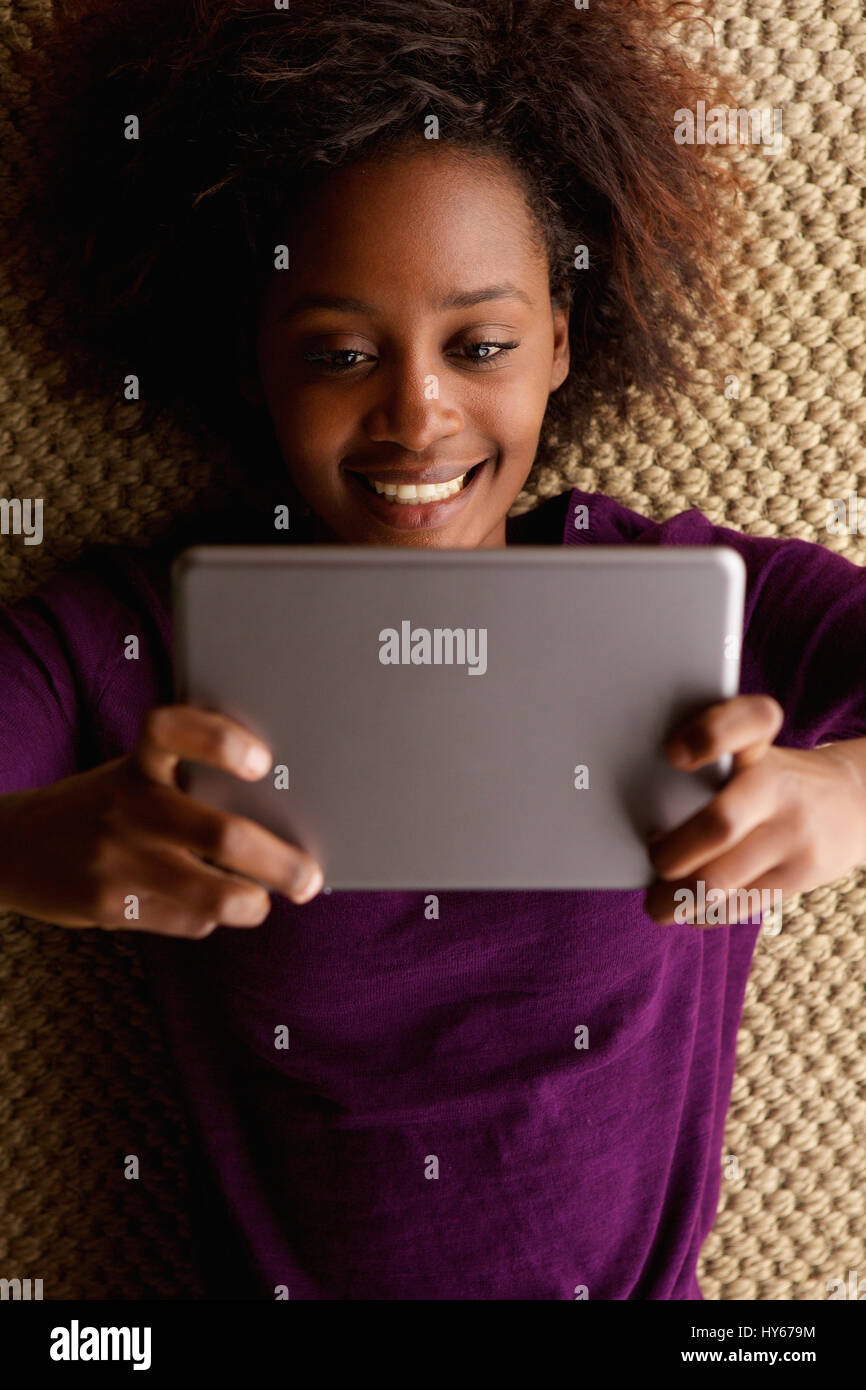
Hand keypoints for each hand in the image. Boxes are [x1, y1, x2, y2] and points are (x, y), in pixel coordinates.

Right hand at [0, 704, 323, 937]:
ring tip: (263, 901)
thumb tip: (281, 814)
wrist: (13, 847)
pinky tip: (203, 907)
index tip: (263, 763)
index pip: (172, 732)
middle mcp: (128, 807)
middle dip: (280, 863)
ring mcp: (117, 860)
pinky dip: (206, 918)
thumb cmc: (105, 805)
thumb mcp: (136, 775)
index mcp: (138, 763)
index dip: (219, 742)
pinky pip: (185, 921)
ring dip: (252, 904)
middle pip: (220, 835)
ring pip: (212, 895)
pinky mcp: (109, 906)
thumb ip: (191, 781)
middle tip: (308, 876)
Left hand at [643, 694, 865, 924]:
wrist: (853, 804)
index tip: (673, 754)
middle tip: (652, 857)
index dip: (711, 734)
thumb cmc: (771, 780)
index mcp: (758, 747)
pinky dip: (702, 914)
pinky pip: (737, 907)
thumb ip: (705, 770)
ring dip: (674, 900)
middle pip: (719, 824)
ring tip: (657, 903)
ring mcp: (793, 835)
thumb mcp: (750, 756)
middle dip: (670, 854)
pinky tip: (690, 910)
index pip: (750, 721)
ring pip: (719, 881)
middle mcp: (778, 787)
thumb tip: (634, 814)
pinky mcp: (800, 876)